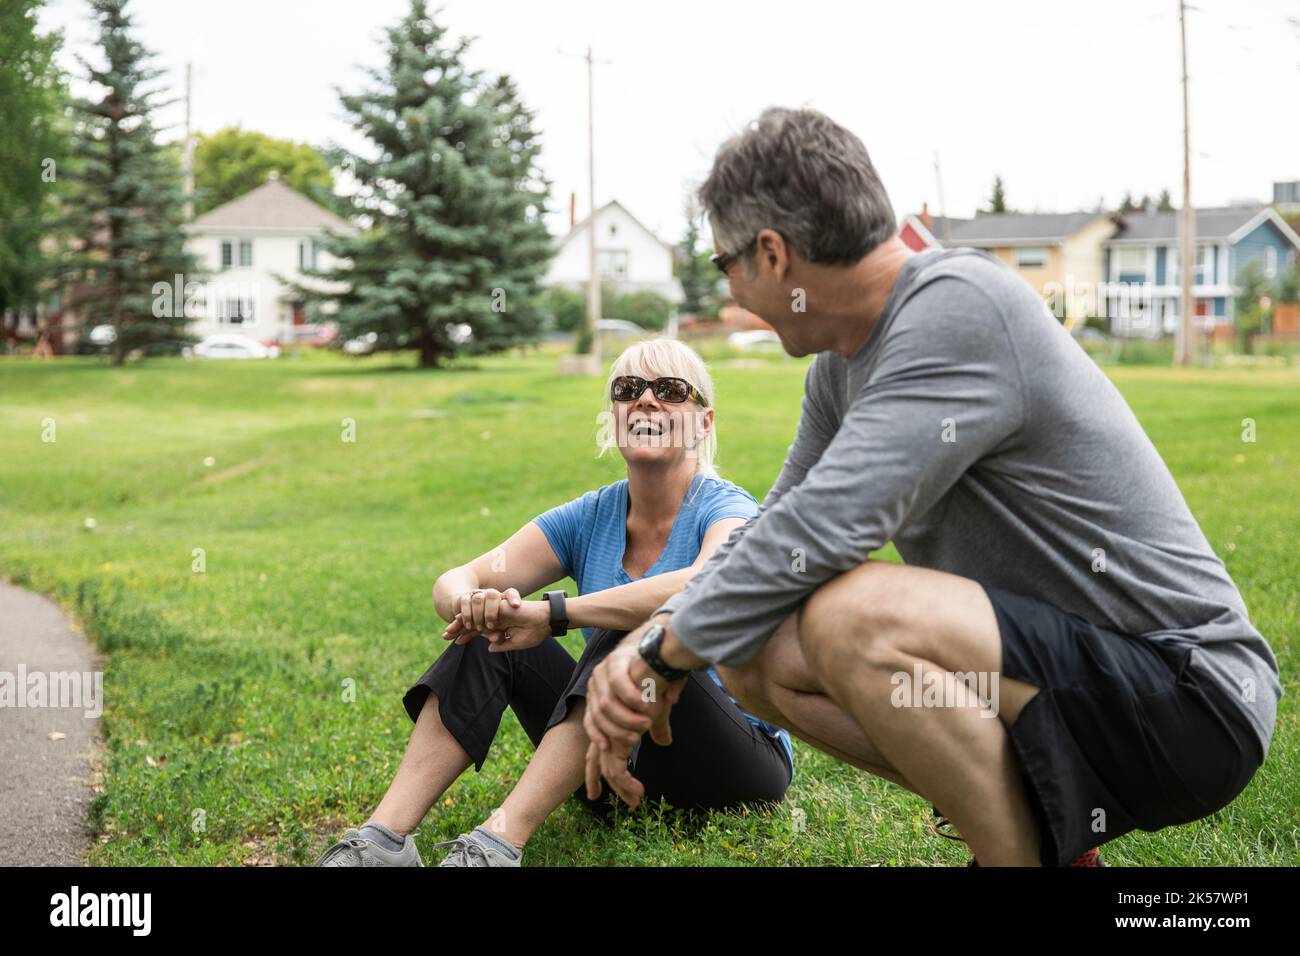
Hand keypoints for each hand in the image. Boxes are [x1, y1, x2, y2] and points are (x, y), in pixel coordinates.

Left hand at [443, 598, 552, 651]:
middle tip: (444, 636)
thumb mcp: (516, 643)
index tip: (455, 643)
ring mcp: (496, 613)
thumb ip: (503, 645)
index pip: (480, 631)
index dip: (467, 636)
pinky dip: (471, 616)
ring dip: (460, 623)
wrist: (546, 622)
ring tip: (448, 631)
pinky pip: (482, 611)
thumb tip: (489, 648)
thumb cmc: (535, 632)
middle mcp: (495, 618)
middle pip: (473, 623)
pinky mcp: (498, 608)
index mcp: (499, 626)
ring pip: (474, 616)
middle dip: (459, 629)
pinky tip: (459, 621)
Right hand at [445, 587, 520, 640]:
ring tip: (477, 628)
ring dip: (477, 614)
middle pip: (492, 595)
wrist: (468, 617)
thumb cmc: (490, 627)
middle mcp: (490, 595)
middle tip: (490, 627)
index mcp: (503, 601)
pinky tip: (468, 626)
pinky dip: (466, 614)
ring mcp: (478, 595)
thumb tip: (494, 640)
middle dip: (490, 612)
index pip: (511, 594)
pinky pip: (464, 602)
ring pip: (478, 599)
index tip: (516, 606)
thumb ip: (497, 636)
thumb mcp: (496, 632)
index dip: (513, 598)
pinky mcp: (465, 598)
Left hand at [583, 621, 685, 809]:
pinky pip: (618, 691)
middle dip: (610, 769)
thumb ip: (655, 724)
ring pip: (605, 717)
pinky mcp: (616, 664)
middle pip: (596, 742)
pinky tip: (645, 708)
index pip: (593, 749)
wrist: (663, 643)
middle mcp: (600, 698)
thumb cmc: (660, 675)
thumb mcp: (656, 706)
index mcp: (606, 710)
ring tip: (643, 727)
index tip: (596, 796)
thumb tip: (662, 742)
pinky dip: (631, 702)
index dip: (593, 773)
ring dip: (626, 726)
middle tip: (629, 792)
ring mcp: (605, 682)